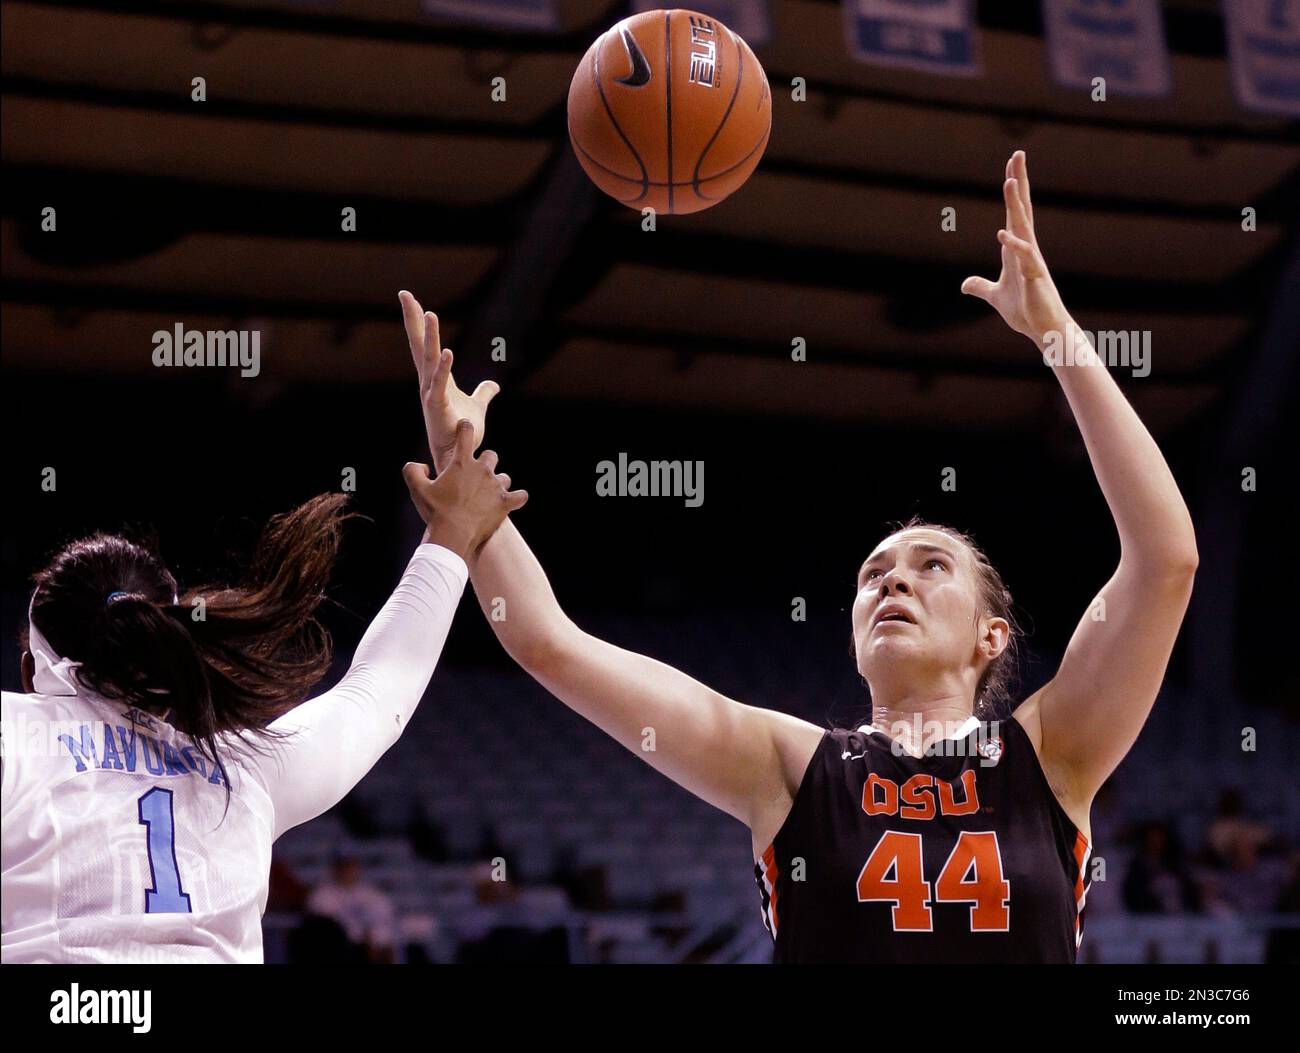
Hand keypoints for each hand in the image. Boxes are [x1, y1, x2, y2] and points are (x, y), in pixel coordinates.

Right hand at [399, 290, 499, 473]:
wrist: (458, 455)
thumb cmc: (462, 431)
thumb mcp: (476, 406)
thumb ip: (484, 393)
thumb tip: (493, 385)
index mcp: (436, 377)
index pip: (425, 344)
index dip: (418, 322)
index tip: (411, 299)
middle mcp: (428, 382)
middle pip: (419, 344)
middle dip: (412, 319)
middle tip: (405, 294)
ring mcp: (430, 393)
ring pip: (428, 359)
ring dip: (429, 336)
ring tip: (429, 313)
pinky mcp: (438, 406)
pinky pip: (440, 383)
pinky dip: (443, 367)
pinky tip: (448, 350)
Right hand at [403, 420, 527, 558]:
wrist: (453, 535)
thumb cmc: (435, 512)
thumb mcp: (417, 489)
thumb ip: (413, 470)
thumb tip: (422, 466)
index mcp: (461, 463)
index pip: (466, 432)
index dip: (465, 427)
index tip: (464, 428)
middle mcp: (482, 470)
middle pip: (491, 455)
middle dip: (484, 464)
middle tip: (474, 478)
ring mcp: (496, 486)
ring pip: (504, 477)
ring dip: (497, 484)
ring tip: (487, 497)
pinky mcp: (506, 503)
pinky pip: (521, 496)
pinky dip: (517, 498)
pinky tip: (510, 502)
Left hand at [961, 151, 1069, 345]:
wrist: (1042, 329)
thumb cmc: (1025, 310)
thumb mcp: (995, 296)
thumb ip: (980, 287)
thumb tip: (965, 284)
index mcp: (1017, 248)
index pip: (1014, 212)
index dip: (1013, 190)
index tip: (1011, 165)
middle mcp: (1026, 248)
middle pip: (1021, 209)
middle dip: (1018, 182)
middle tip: (1017, 155)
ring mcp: (1032, 260)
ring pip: (1023, 225)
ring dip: (1016, 205)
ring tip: (1010, 181)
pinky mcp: (1034, 276)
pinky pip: (1024, 256)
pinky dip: (1014, 245)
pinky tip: (1002, 234)